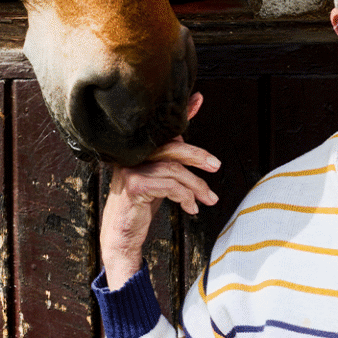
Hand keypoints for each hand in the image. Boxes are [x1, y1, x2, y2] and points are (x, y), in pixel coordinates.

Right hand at [100, 94, 216, 287]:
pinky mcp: (134, 185)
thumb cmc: (140, 207)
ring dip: (197, 186)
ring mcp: (130, 169)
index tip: (198, 99)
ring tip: (208, 200)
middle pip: (171, 147)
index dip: (182, 113)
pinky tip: (191, 208)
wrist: (121, 238)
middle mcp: (130, 156)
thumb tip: (187, 144)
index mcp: (137, 151)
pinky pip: (170, 185)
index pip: (162, 129)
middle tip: (216, 166)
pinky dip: (185, 197)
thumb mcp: (159, 181)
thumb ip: (170, 162)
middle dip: (198, 155)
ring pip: (174, 169)